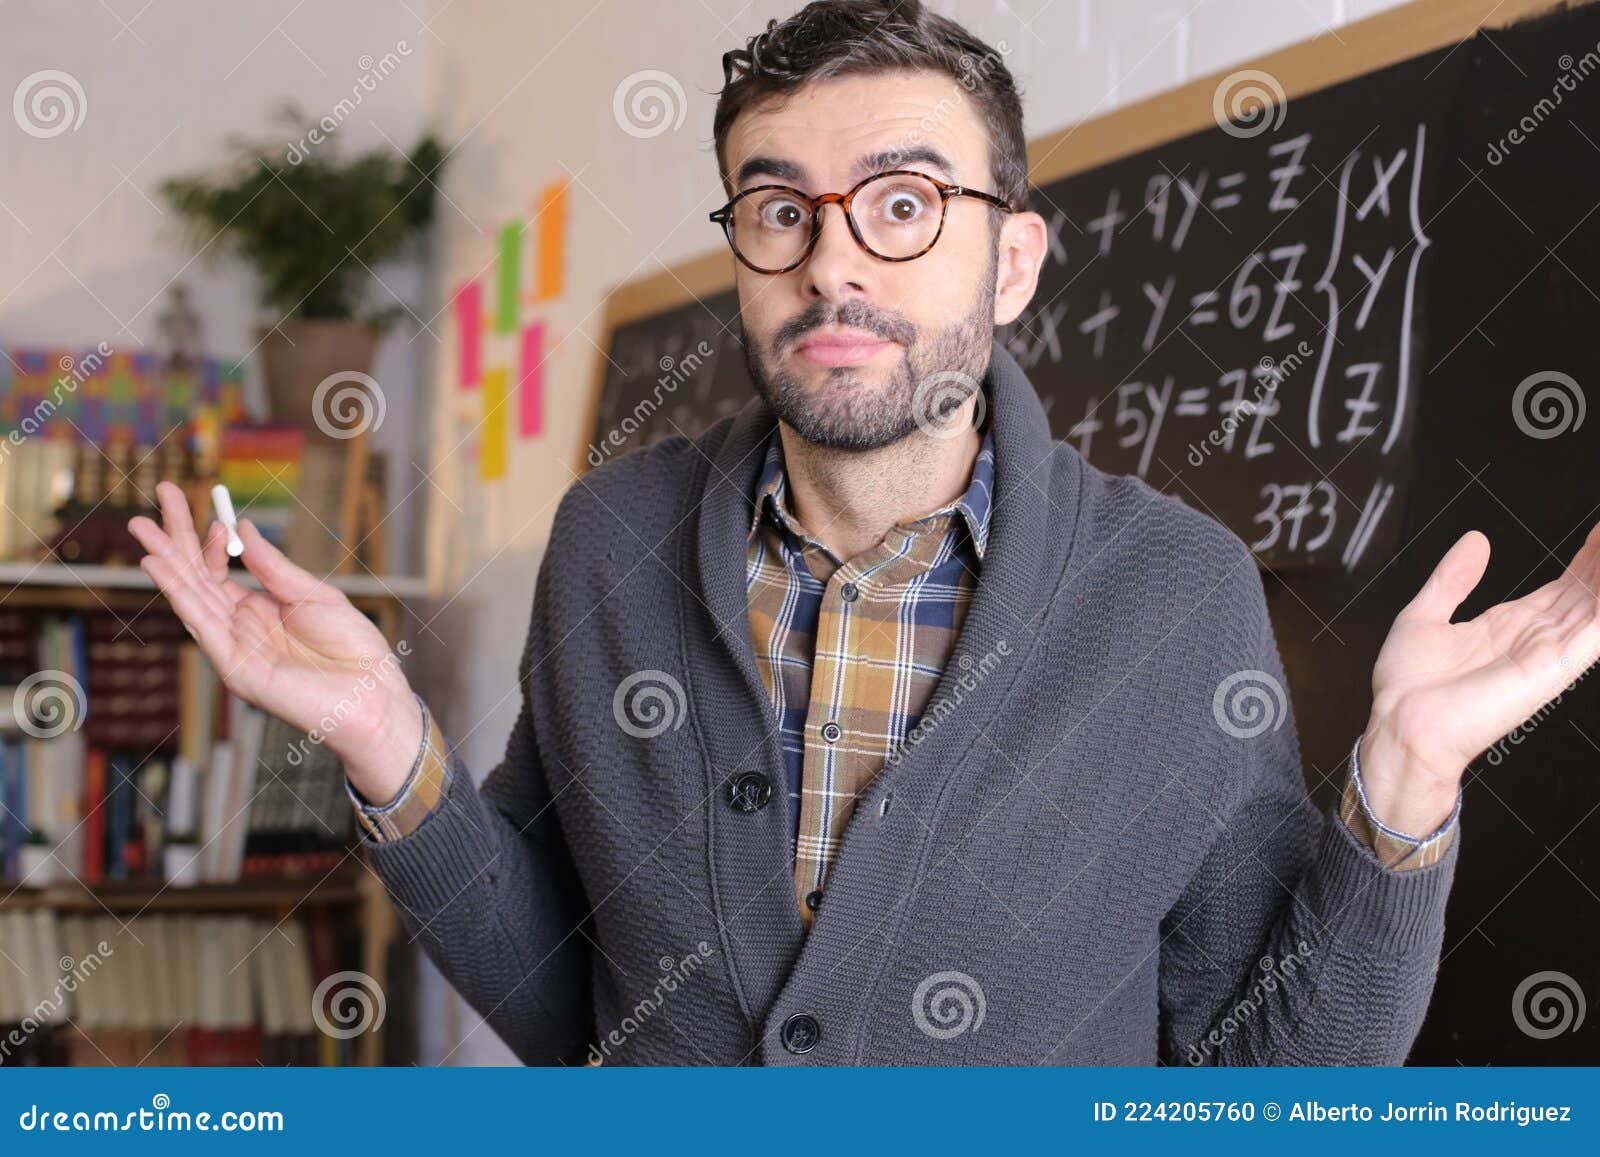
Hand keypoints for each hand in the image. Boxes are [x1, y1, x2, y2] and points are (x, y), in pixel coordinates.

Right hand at [127, 481, 421, 804]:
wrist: (371, 694)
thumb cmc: (352, 649)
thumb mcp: (313, 594)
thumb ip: (274, 566)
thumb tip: (243, 526)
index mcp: (260, 610)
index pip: (220, 570)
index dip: (210, 539)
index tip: (211, 511)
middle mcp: (240, 627)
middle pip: (197, 577)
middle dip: (174, 538)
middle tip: (159, 495)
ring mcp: (233, 647)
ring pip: (190, 595)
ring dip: (165, 559)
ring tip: (140, 525)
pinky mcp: (233, 667)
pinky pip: (200, 624)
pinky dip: (177, 592)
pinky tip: (158, 565)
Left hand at [1360, 521, 1599, 834]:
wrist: (1401, 724)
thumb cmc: (1408, 688)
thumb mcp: (1424, 615)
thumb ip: (1453, 579)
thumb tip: (1475, 541)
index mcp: (1507, 626)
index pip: (1560, 588)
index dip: (1584, 560)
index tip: (1599, 531)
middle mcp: (1533, 639)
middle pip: (1585, 593)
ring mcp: (1546, 653)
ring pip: (1596, 608)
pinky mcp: (1553, 668)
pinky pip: (1594, 632)